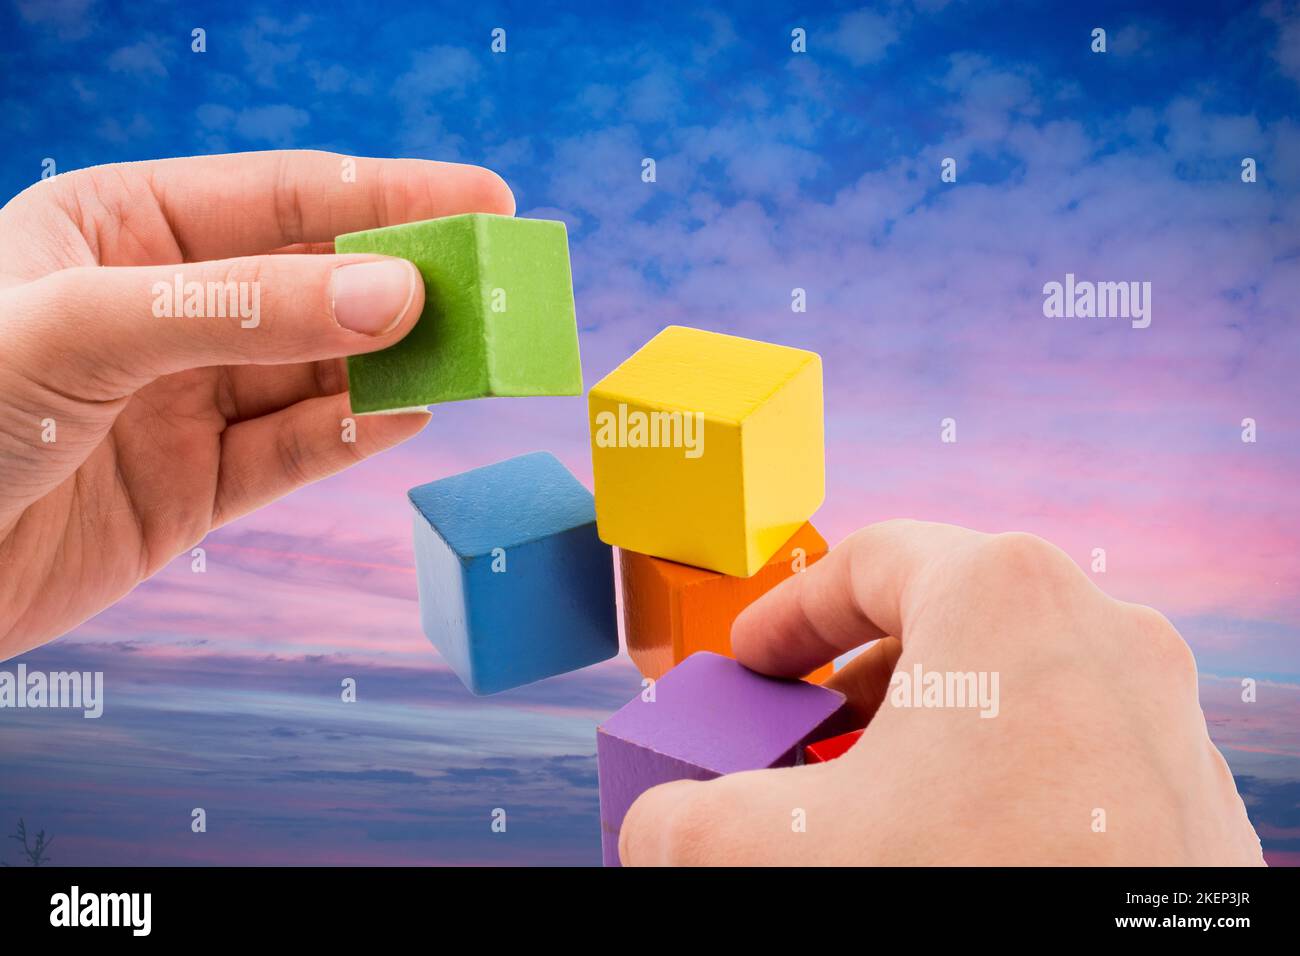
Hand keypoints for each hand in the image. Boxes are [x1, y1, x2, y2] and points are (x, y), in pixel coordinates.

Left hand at [0, 150, 512, 659]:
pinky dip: (352, 437)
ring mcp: (183, 400)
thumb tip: (396, 296)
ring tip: (473, 358)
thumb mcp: (85, 327)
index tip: (485, 203)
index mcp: (123, 227)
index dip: (390, 196)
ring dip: (396, 365)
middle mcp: (166, 307)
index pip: (282, 196)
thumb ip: (245, 309)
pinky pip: (294, 452)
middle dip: (408, 285)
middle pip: (316, 284)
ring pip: (319, 372)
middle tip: (499, 289)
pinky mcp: (195, 489)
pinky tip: (408, 417)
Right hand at [619, 520, 1264, 864]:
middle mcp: (1100, 630)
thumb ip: (682, 819)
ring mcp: (1157, 712)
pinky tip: (957, 844)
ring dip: (928, 734)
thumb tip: (656, 826)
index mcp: (1004, 592)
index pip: (870, 561)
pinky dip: (998, 777)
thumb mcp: (777, 846)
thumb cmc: (968, 887)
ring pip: (1012, 687)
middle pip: (944, 624)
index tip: (754, 662)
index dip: (791, 614)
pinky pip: (1071, 750)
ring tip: (877, 802)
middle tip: (806, 735)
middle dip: (856, 683)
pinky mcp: (1187, 791)